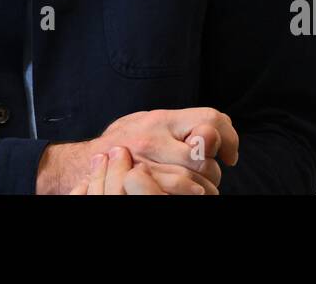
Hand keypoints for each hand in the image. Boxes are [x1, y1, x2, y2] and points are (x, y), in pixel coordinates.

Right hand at [37, 107, 237, 194]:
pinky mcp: (143, 182)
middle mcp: (155, 139)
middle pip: (205, 158)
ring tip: (198, 188)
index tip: (228, 154)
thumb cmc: (124, 141)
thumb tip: (212, 135)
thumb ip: (179, 125)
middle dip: (214, 170)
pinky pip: (181, 193)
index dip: (228, 138)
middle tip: (208, 174)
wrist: (87, 163)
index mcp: (162, 119)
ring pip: (197, 182)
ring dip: (205, 188)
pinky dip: (192, 195)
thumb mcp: (149, 120)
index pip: (211, 120)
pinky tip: (188, 194)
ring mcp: (148, 164)